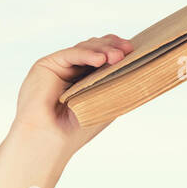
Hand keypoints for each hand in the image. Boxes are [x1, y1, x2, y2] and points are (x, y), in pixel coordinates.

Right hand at [13, 34, 133, 155]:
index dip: (118, 51)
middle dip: (112, 47)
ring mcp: (59, 66)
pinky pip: (70, 54)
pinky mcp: (47, 64)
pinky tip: (100, 59)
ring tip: (118, 56)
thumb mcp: (104, 104)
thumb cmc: (76, 129)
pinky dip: (87, 55)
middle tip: (128, 50)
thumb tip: (140, 70)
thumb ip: (116, 85)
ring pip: (84, 48)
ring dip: (103, 49)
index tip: (135, 52)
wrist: (49, 140)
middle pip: (95, 48)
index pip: (103, 57)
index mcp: (85, 78)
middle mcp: (72, 70)